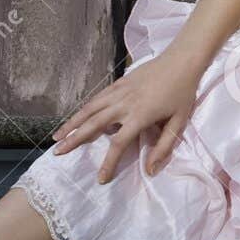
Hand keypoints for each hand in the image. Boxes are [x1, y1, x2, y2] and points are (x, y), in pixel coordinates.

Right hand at [50, 48, 203, 181]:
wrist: (181, 61)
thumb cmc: (182, 93)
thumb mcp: (178, 123)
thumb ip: (163, 147)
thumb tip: (150, 170)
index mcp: (140, 116)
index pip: (118, 144)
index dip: (108, 163)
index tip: (100, 178)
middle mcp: (124, 104)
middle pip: (94, 124)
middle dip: (74, 139)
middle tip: (57, 153)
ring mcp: (119, 91)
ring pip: (89, 109)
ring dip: (72, 122)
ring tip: (57, 136)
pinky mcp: (118, 82)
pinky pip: (97, 98)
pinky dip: (83, 108)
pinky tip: (76, 116)